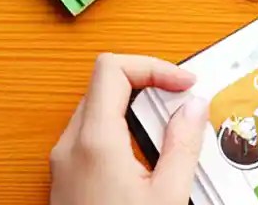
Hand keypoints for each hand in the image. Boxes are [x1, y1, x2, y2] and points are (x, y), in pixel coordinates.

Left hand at [49, 54, 209, 204]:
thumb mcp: (167, 196)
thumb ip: (183, 146)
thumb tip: (194, 107)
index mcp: (94, 142)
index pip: (112, 69)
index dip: (153, 66)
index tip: (182, 83)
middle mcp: (70, 146)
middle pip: (106, 86)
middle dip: (148, 86)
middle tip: (181, 105)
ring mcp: (63, 162)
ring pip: (99, 109)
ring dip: (136, 109)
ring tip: (168, 133)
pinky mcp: (66, 177)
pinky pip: (92, 135)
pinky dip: (122, 131)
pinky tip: (147, 156)